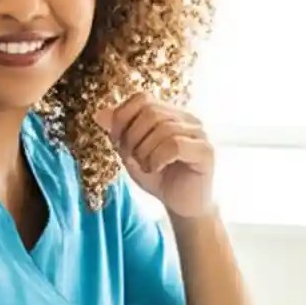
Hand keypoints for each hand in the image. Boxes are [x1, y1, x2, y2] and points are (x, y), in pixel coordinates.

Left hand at [93, 93, 214, 218]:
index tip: (118, 141)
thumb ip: (118, 134)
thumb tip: (99, 114)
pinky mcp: (206, 151)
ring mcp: (199, 133)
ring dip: (144, 152)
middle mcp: (187, 118)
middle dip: (132, 137)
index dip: (123, 117)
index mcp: (170, 114)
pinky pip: (175, 145)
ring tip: (146, 167)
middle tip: (132, 159)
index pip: (142, 98)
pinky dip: (158, 158)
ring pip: (163, 129)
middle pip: (151, 112)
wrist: (183, 206)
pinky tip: (156, 169)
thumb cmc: (160, 179)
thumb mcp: (131, 154)